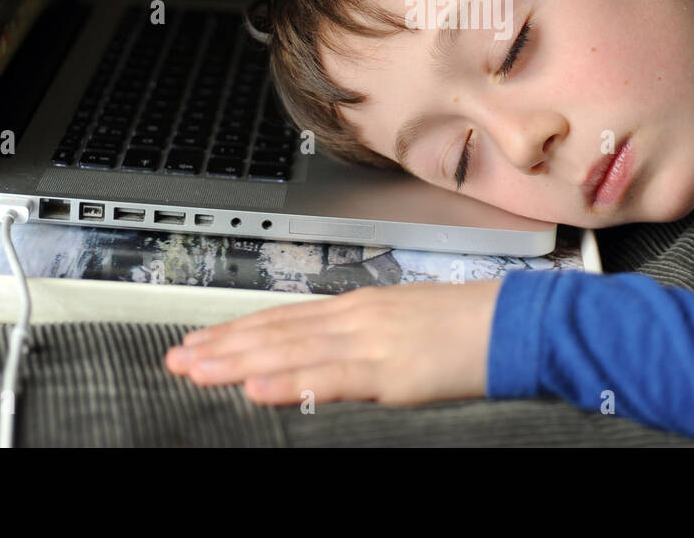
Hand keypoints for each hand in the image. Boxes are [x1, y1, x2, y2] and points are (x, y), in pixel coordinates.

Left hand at [164, 279, 503, 406]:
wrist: (515, 321)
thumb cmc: (470, 326)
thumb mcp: (408, 324)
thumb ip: (367, 337)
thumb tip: (333, 351)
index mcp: (361, 307)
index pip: (286, 317)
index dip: (240, 329)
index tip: (203, 339)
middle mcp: (356, 318)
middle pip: (277, 331)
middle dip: (224, 345)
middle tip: (178, 356)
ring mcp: (370, 341)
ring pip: (290, 350)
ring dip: (238, 361)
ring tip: (197, 370)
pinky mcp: (390, 369)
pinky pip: (329, 377)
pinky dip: (289, 380)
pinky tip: (257, 387)